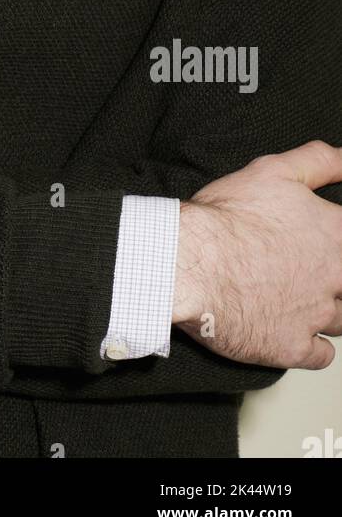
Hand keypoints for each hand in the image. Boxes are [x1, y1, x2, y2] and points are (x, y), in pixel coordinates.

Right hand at [172, 140, 341, 369]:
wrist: (189, 262)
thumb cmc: (225, 216)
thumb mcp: (273, 170)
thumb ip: (319, 161)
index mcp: (333, 232)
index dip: (334, 239)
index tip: (320, 245)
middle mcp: (334, 274)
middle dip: (334, 277)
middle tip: (304, 269)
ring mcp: (316, 314)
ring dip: (326, 310)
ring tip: (295, 296)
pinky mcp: (293, 347)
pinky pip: (322, 355)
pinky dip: (311, 345)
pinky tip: (293, 328)